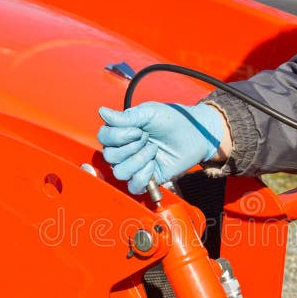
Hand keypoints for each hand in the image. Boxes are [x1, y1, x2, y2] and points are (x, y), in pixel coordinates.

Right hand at [97, 102, 225, 193]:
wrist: (194, 134)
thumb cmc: (173, 120)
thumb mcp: (149, 113)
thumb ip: (125, 116)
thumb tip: (101, 111)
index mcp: (122, 132)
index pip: (103, 137)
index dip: (117, 136)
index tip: (138, 130)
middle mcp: (125, 150)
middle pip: (109, 156)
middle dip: (130, 147)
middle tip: (148, 139)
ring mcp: (135, 165)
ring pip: (119, 172)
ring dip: (137, 161)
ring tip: (153, 150)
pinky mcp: (147, 179)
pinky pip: (133, 186)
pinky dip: (142, 176)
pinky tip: (153, 166)